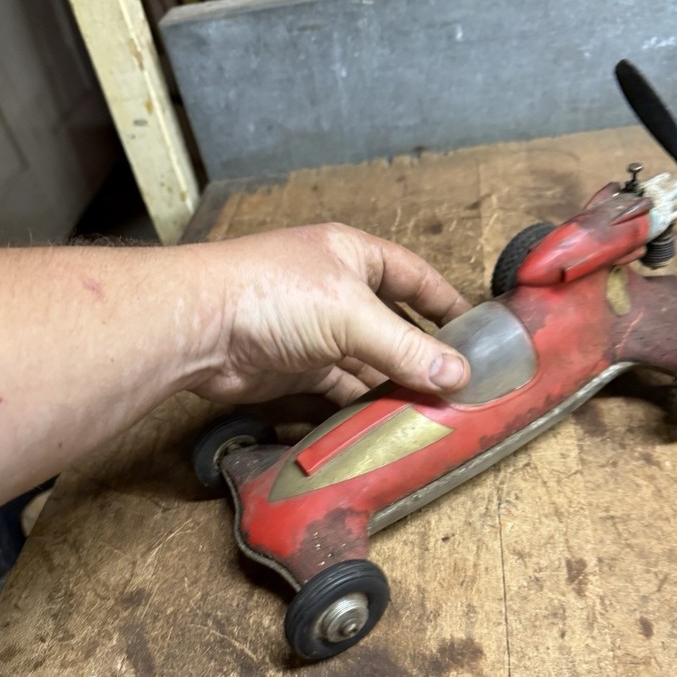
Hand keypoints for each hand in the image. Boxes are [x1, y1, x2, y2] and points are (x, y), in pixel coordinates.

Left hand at [188, 223, 470, 405]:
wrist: (200, 327)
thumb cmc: (273, 295)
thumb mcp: (351, 315)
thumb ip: (406, 347)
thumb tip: (458, 376)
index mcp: (351, 256)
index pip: (413, 276)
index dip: (445, 302)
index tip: (476, 331)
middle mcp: (334, 290)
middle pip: (391, 323)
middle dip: (421, 352)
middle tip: (457, 383)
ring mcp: (314, 330)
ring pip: (367, 360)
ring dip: (393, 382)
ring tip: (431, 409)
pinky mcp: (296, 367)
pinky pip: (340, 386)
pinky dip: (361, 402)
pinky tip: (386, 420)